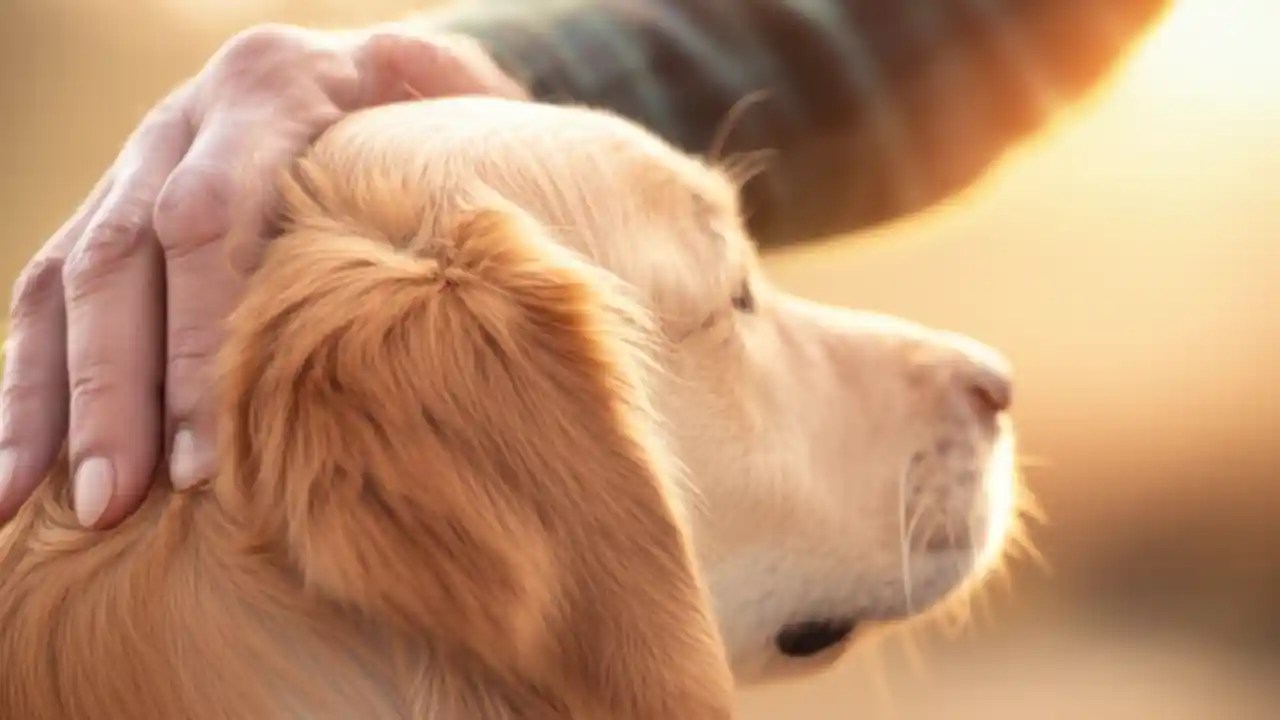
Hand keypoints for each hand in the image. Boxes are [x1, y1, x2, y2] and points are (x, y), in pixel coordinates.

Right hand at [0, 23, 523, 527]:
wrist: (348, 69)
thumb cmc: (416, 106)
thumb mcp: (444, 84)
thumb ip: (442, 98)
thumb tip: (435, 110)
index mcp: (267, 89)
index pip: (208, 217)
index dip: (198, 336)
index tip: (204, 451)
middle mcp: (180, 127)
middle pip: (123, 258)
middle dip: (115, 387)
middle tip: (121, 500)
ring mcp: (130, 170)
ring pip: (66, 283)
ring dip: (49, 398)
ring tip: (29, 503)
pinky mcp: (106, 216)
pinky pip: (43, 298)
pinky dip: (23, 382)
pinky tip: (13, 467)